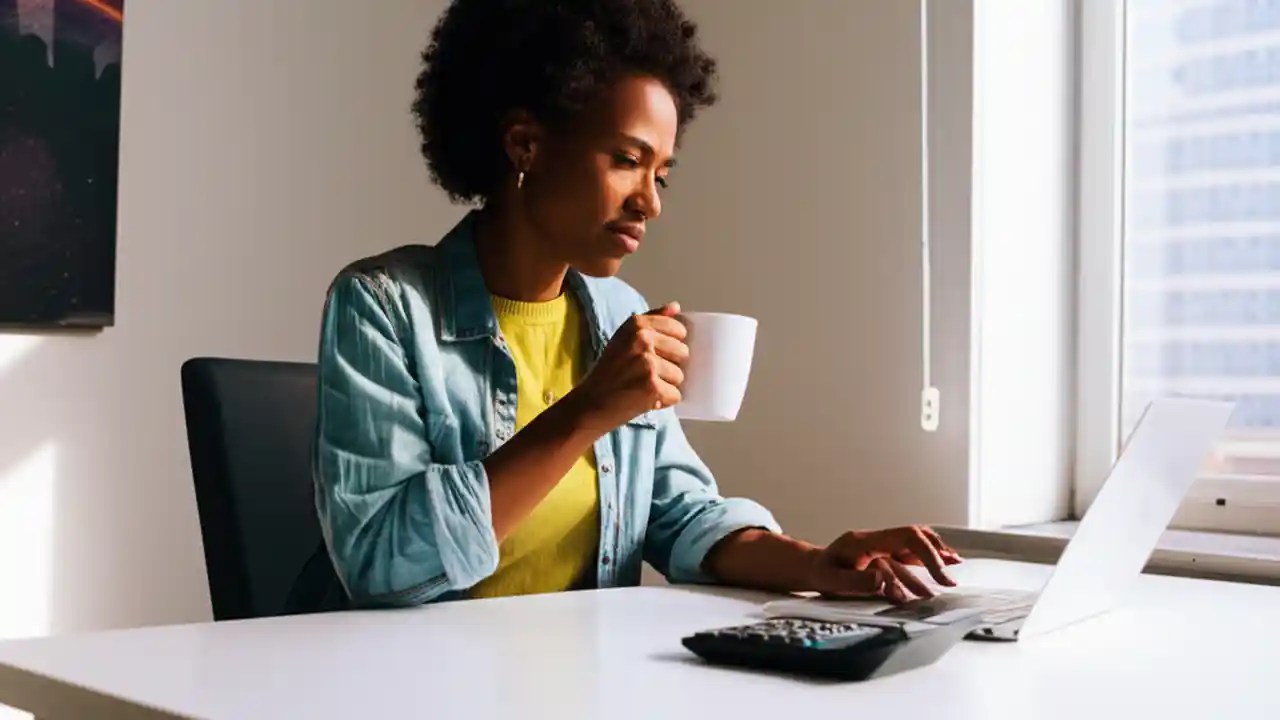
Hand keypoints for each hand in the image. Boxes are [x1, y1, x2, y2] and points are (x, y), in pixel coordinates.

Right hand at [568, 301, 688, 432]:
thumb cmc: (609, 372)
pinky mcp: (652, 387)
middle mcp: (642, 339)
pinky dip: (662, 402)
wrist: (589, 404)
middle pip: (682, 353)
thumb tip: (676, 306)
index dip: (670, 346)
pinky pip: (675, 395)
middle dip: (669, 367)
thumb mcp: (624, 338)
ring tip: (642, 387)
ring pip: (679, 376)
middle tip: (644, 374)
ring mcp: (648, 363)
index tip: (653, 355)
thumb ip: (652, 320)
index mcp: (636, 324)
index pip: (678, 330)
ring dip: (665, 386)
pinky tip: (644, 399)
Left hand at [806, 526, 962, 603]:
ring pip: (914, 541)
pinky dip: (926, 557)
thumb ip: (854, 581)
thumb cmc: (820, 573)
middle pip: (913, 535)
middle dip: (936, 552)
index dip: (927, 555)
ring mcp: (880, 545)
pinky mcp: (882, 553)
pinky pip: (909, 551)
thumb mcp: (829, 580)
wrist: (811, 566)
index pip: (906, 538)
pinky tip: (940, 565)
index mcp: (866, 541)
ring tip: (955, 563)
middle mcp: (876, 539)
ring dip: (934, 551)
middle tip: (952, 573)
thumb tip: (882, 581)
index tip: (940, 576)